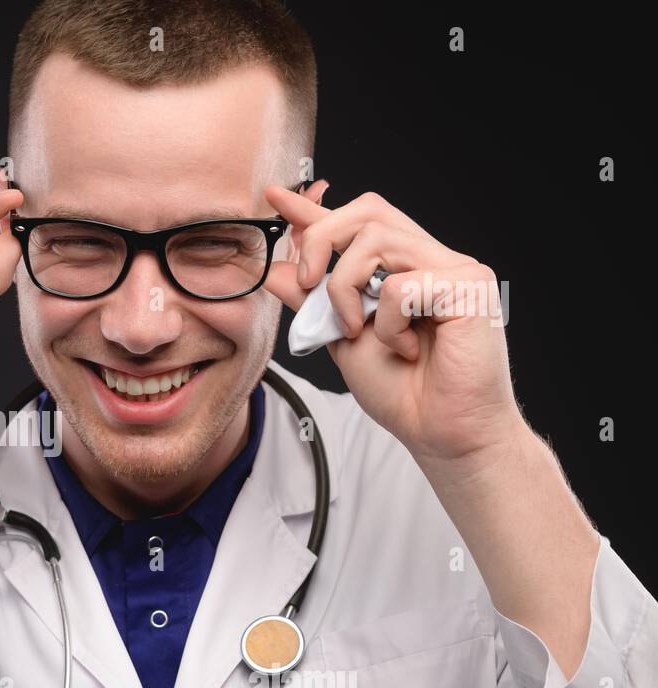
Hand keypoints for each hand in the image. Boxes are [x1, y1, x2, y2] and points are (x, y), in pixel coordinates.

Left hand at [263, 186, 525, 464]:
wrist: (441, 434)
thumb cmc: (403, 393)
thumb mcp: (341, 340)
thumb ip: (313, 302)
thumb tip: (277, 268)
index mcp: (404, 268)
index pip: (358, 221)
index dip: (315, 208)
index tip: (274, 196)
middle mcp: (432, 259)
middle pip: (367, 211)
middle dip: (321, 240)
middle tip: (307, 285)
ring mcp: (454, 269)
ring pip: (376, 240)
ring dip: (347, 289)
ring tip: (358, 331)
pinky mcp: (470, 286)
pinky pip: (403, 285)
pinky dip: (387, 322)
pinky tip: (403, 348)